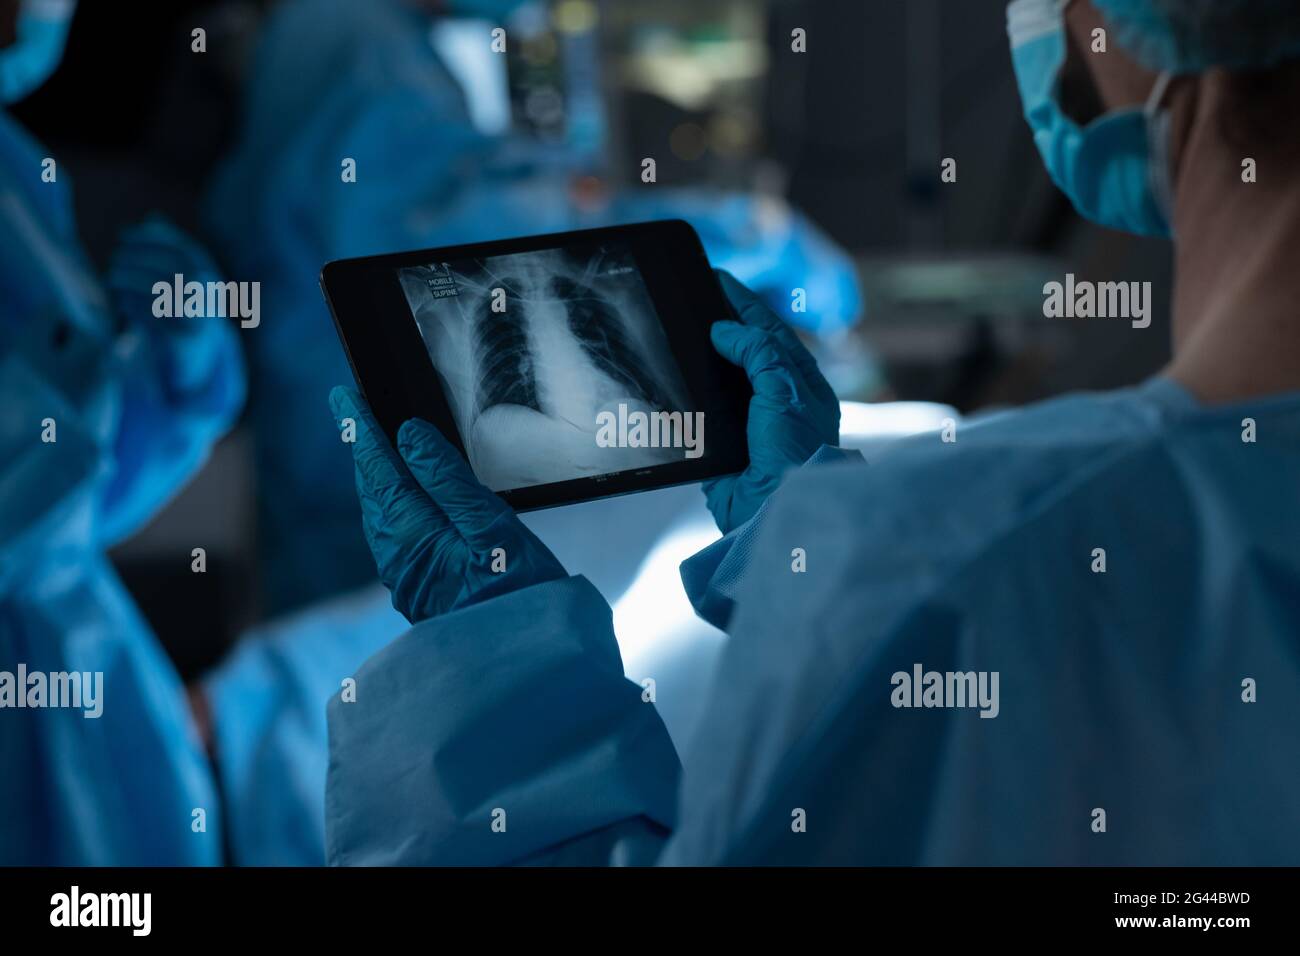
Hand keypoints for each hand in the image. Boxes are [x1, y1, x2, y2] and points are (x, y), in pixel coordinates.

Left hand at [106, 215, 225, 391]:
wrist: (200, 355)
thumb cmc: (183, 308)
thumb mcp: (182, 277)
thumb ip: (169, 250)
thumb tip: (152, 219)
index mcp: (210, 276)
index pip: (182, 248)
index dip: (151, 238)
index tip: (123, 236)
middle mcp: (210, 295)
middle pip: (171, 267)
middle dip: (137, 259)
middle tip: (113, 259)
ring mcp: (199, 317)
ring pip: (160, 289)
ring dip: (130, 280)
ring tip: (111, 279)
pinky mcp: (184, 338)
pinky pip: (154, 316)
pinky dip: (133, 306)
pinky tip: (120, 303)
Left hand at [330, 386, 566, 624]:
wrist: (522, 660)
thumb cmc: (517, 594)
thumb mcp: (491, 527)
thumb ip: (448, 481)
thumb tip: (409, 438)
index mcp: (412, 535)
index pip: (378, 468)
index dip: (361, 429)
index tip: (343, 395)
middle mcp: (397, 555)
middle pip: (372, 490)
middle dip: (364, 449)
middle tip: (354, 411)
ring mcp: (404, 574)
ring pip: (380, 512)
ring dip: (377, 476)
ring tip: (375, 446)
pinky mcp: (418, 586)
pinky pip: (393, 532)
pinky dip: (391, 502)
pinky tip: (403, 497)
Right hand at [703, 270, 839, 532]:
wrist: (774, 509)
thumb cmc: (792, 452)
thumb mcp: (784, 389)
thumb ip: (758, 352)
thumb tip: (725, 330)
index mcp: (801, 383)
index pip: (768, 331)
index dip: (743, 303)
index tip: (717, 278)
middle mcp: (776, 399)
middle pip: (744, 350)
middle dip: (721, 323)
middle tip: (693, 296)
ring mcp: (749, 421)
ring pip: (722, 378)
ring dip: (702, 356)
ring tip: (678, 327)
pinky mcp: (723, 444)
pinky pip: (702, 410)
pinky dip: (689, 392)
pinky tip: (673, 375)